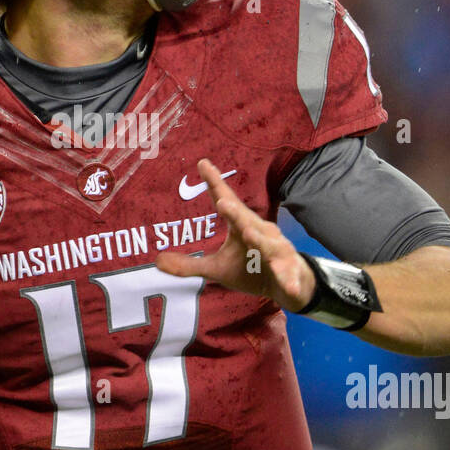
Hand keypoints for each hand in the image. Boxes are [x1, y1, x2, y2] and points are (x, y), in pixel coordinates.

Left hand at [155, 159, 315, 310]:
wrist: (291, 284)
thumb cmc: (253, 270)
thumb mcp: (218, 269)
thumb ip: (190, 265)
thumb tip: (157, 261)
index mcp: (242, 227)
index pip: (227, 202)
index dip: (215, 184)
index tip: (202, 164)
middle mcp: (261, 234)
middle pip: (247, 221)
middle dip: (236, 213)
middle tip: (222, 203)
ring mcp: (278, 252)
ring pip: (270, 245)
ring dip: (260, 240)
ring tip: (248, 234)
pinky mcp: (290, 271)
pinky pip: (289, 275)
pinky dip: (289, 279)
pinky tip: (288, 285)